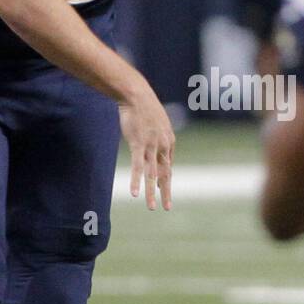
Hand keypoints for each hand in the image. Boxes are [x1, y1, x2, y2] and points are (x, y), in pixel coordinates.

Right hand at [119, 82, 175, 210]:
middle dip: (165, 192)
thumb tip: (155, 141)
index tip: (162, 189)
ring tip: (152, 207)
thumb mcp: (157, 122)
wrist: (137, 95)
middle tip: (167, 207)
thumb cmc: (145, 107)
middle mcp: (163, 146)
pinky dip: (137, 181)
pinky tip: (134, 194)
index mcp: (169, 142)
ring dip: (151, 193)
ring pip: (152, 175)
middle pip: (165, 174)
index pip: (168, 165)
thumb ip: (158, 135)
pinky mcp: (139, 144)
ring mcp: (152, 146)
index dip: (164, 179)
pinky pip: (138, 167)